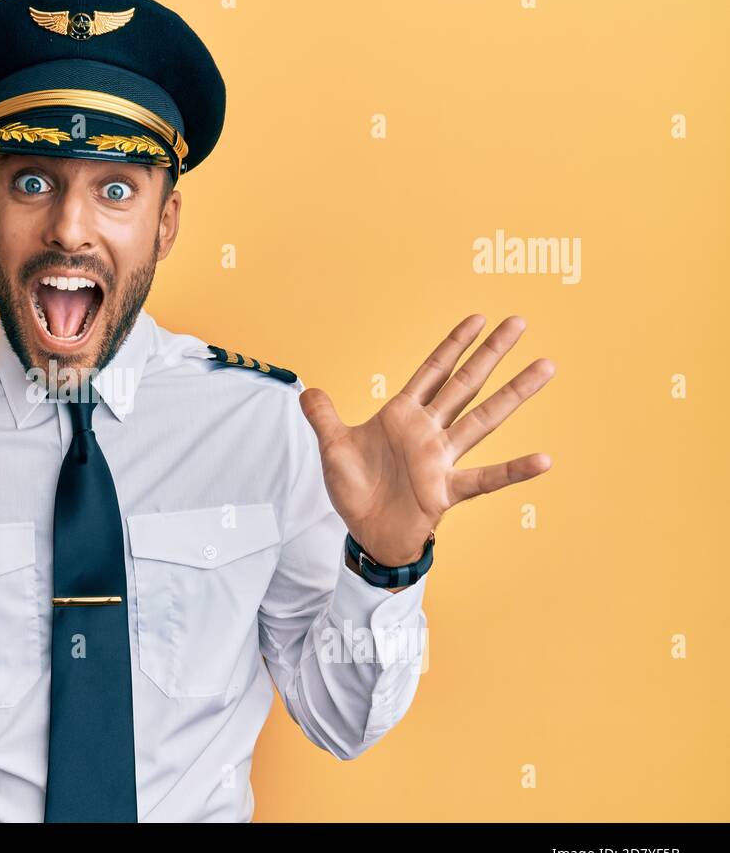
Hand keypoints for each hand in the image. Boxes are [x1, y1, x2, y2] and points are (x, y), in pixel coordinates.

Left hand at [299, 314, 554, 566]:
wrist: (365, 533)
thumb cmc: (356, 490)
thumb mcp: (333, 448)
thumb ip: (323, 417)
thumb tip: (306, 391)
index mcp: (403, 417)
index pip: (433, 372)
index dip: (454, 345)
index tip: (478, 319)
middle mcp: (428, 432)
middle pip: (465, 384)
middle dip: (491, 353)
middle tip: (519, 322)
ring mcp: (441, 459)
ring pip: (483, 419)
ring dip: (514, 393)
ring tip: (545, 367)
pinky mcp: (445, 490)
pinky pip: (485, 478)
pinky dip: (513, 470)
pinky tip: (543, 460)